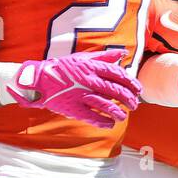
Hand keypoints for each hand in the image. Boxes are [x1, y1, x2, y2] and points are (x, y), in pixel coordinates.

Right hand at [7, 49, 141, 128]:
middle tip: (134, 105)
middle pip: (116, 91)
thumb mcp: (82, 58)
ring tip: (123, 116)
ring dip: (119, 113)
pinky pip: (92, 117)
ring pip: (107, 106)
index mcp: (92, 67)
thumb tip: (122, 53)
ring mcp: (81, 95)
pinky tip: (110, 124)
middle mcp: (89, 80)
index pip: (119, 75)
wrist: (38, 79)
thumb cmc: (63, 68)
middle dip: (129, 100)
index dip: (132, 83)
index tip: (139, 90)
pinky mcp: (72, 108)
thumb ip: (104, 56)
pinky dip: (104, 122)